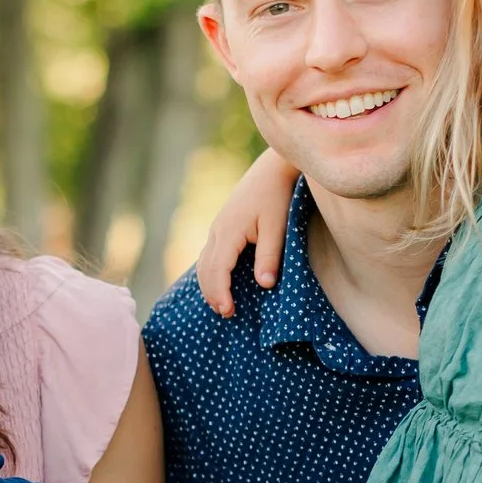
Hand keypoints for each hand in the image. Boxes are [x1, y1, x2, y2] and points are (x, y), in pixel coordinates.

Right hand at [196, 148, 295, 316]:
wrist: (272, 168)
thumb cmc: (278, 195)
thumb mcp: (278, 227)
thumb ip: (270, 256)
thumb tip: (264, 285)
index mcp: (229, 231)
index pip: (217, 270)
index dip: (220, 293)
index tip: (229, 311)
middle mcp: (217, 230)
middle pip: (205, 269)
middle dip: (212, 293)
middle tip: (226, 314)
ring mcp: (217, 227)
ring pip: (204, 262)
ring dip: (209, 284)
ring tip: (222, 303)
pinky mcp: (222, 226)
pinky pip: (209, 254)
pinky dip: (211, 272)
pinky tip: (221, 281)